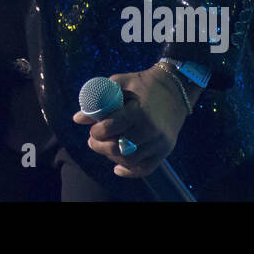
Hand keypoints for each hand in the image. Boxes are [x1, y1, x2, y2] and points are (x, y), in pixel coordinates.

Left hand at [71, 66, 194, 177]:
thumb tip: (77, 119)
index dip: (97, 131)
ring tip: (104, 147)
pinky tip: (117, 167)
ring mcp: (160, 142)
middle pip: (119, 148)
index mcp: (139, 111)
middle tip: (93, 140)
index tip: (93, 128)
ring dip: (112, 156)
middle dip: (100, 146)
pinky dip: (130, 171)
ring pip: (130, 160)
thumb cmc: (144, 84)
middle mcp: (151, 130)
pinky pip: (146, 168)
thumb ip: (99, 98)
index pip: (111, 128)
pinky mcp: (165, 150)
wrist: (176, 89)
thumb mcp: (122, 83)